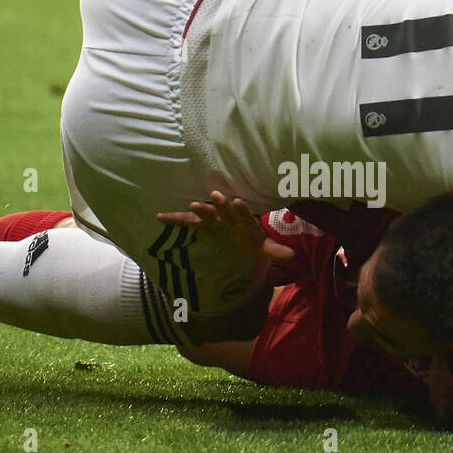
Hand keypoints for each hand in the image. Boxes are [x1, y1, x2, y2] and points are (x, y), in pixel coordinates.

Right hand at [157, 191, 294, 263]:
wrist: (236, 227)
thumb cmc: (249, 236)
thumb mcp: (262, 246)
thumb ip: (275, 250)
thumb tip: (293, 256)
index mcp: (242, 221)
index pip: (244, 216)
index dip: (241, 210)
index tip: (236, 202)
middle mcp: (227, 217)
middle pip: (224, 211)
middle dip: (221, 205)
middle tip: (218, 196)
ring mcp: (213, 219)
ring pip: (206, 213)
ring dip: (200, 210)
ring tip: (192, 205)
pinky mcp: (201, 223)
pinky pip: (187, 222)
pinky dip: (174, 219)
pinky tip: (160, 217)